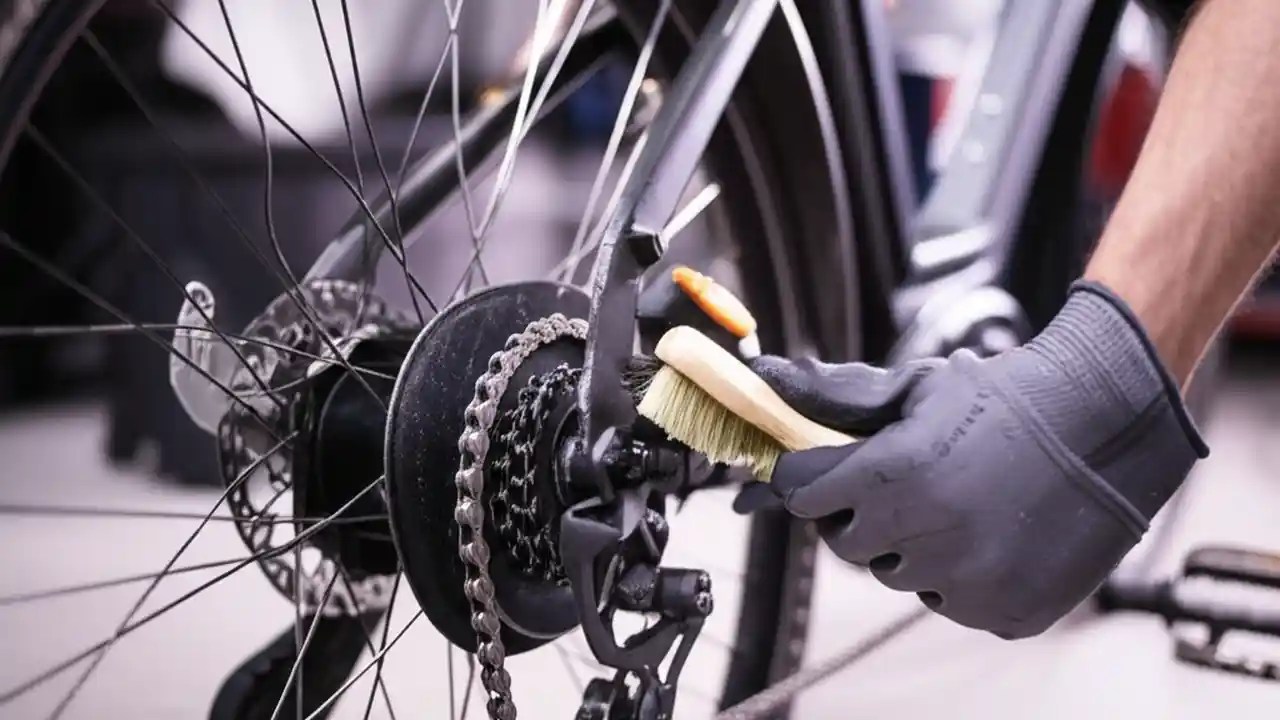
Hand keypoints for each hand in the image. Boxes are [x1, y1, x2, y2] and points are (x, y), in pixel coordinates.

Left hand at [735, 282, 1207, 638]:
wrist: (1106, 425)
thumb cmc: (1003, 397)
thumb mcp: (918, 384)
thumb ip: (835, 392)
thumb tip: (766, 375)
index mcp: (890, 475)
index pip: (802, 495)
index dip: (814, 479)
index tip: (834, 469)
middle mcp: (923, 537)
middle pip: (847, 543)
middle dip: (861, 513)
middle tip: (907, 481)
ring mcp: (967, 583)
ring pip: (899, 577)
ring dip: (912, 547)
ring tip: (959, 502)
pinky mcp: (1005, 614)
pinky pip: (953, 603)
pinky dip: (962, 577)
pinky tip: (994, 533)